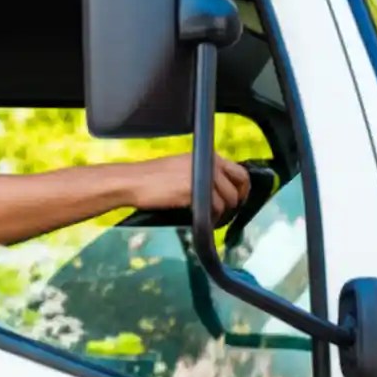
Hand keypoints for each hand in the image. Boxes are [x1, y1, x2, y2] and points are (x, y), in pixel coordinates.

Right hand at [128, 152, 250, 222]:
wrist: (133, 181)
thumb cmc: (153, 177)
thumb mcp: (183, 166)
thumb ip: (203, 171)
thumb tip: (220, 187)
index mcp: (206, 155)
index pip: (238, 171)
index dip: (243, 188)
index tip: (238, 199)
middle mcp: (208, 162)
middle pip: (239, 184)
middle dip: (238, 200)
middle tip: (230, 212)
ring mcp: (202, 176)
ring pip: (227, 199)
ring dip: (223, 212)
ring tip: (213, 218)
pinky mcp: (194, 191)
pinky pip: (214, 208)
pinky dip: (213, 217)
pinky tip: (206, 220)